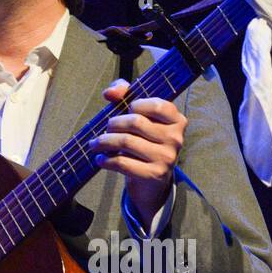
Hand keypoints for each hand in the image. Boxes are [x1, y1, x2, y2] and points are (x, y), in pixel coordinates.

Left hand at [91, 78, 186, 227]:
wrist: (152, 179)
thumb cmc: (143, 139)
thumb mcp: (139, 114)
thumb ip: (124, 94)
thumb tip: (110, 93)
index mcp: (177, 120)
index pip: (156, 105)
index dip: (135, 105)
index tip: (126, 110)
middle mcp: (175, 138)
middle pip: (135, 122)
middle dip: (114, 124)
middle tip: (106, 129)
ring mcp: (167, 157)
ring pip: (126, 142)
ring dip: (104, 142)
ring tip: (95, 144)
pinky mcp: (154, 174)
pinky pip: (122, 163)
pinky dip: (106, 160)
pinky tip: (100, 159)